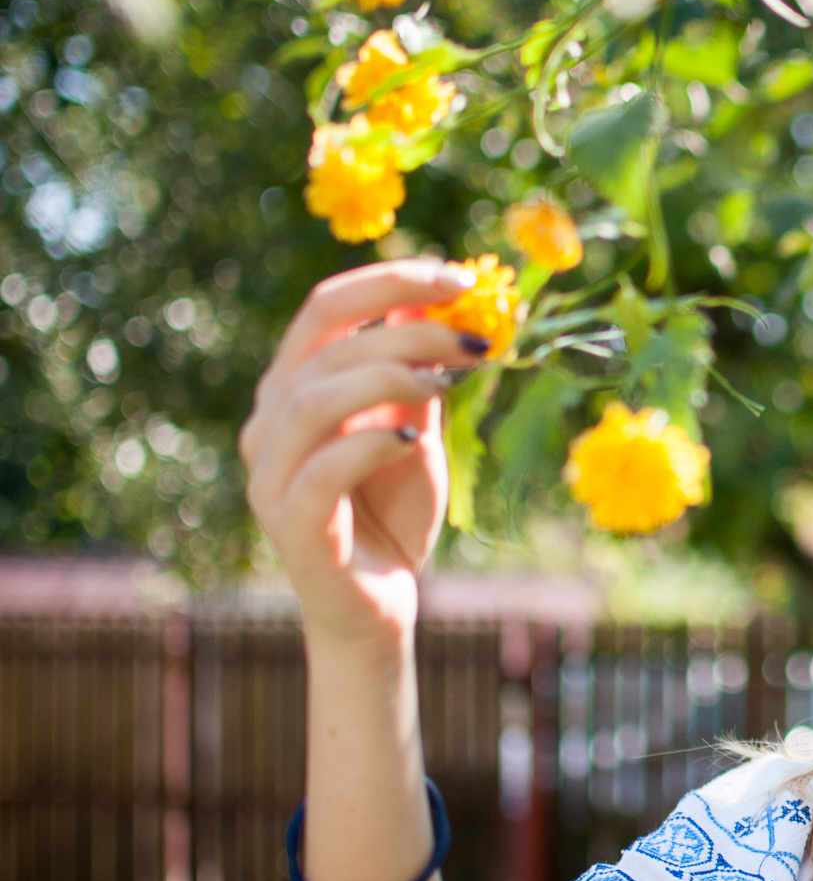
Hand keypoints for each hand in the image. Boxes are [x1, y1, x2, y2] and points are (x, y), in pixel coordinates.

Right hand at [240, 260, 489, 646]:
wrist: (381, 602)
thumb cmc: (396, 511)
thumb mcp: (418, 430)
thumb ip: (418, 372)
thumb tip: (435, 297)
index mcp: (293, 387)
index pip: (326, 307)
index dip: (391, 281)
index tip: (460, 278)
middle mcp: (270, 423)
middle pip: (323, 345)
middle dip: (406, 330)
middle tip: (474, 340)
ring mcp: (271, 475)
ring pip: (313, 401)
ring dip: (388, 378)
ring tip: (447, 384)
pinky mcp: (292, 524)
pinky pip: (322, 470)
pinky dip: (369, 444)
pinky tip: (411, 440)